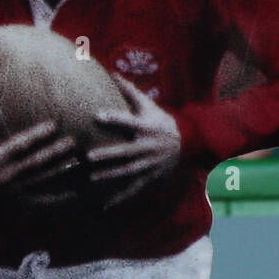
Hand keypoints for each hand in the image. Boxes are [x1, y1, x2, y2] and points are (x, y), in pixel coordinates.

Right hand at [0, 93, 83, 210]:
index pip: (19, 146)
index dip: (37, 136)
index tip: (54, 125)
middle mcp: (6, 177)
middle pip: (35, 164)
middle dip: (55, 153)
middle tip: (73, 142)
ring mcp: (14, 193)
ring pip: (42, 182)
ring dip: (61, 172)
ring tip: (79, 162)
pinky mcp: (19, 205)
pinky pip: (42, 202)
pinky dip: (59, 199)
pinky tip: (75, 192)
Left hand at [88, 75, 182, 206]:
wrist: (189, 143)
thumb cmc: (161, 122)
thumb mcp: (149, 106)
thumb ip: (129, 91)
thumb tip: (111, 72)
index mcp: (145, 127)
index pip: (128, 121)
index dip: (114, 118)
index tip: (96, 115)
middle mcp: (147, 146)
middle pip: (126, 151)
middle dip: (108, 155)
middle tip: (89, 157)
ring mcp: (149, 164)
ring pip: (128, 171)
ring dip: (111, 176)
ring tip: (93, 179)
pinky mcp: (151, 178)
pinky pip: (135, 189)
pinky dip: (121, 198)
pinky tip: (106, 205)